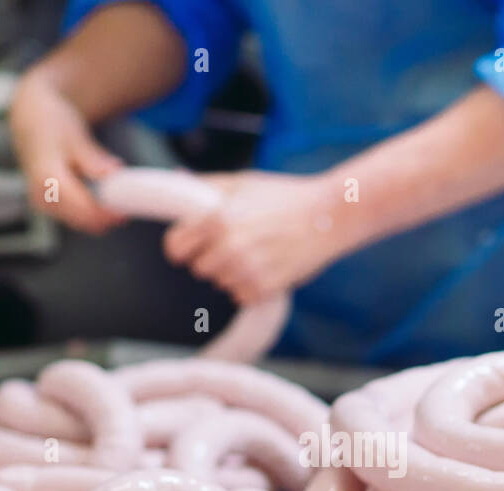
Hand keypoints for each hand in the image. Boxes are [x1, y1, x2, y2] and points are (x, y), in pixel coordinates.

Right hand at [9, 73, 126, 233]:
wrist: (30, 122)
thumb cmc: (52, 125)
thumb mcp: (75, 137)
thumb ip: (93, 160)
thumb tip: (113, 173)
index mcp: (48, 179)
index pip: (84, 209)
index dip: (109, 213)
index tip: (129, 209)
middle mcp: (43, 197)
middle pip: (86, 221)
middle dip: (109, 215)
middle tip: (130, 202)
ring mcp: (45, 204)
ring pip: (84, 223)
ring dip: (103, 214)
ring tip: (118, 195)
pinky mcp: (50, 207)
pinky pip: (78, 218)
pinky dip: (95, 211)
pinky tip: (104, 195)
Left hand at [164, 171, 354, 304]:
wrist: (329, 216)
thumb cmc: (286, 197)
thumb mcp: (242, 182)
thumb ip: (206, 185)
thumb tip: (176, 181)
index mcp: (217, 218)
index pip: (174, 248)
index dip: (182, 247)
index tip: (191, 247)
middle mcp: (229, 246)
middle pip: (198, 269)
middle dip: (211, 259)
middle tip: (235, 245)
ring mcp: (247, 270)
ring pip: (221, 284)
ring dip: (233, 274)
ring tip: (257, 253)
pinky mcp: (265, 288)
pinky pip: (241, 296)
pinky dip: (251, 287)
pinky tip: (267, 267)